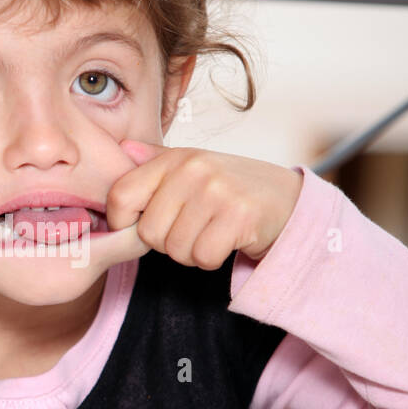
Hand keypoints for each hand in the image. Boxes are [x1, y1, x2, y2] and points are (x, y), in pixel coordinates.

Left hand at [106, 141, 302, 268]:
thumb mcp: (193, 166)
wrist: (287, 200)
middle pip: (149, 232)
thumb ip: (155, 160)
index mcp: (175, 158)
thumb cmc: (231, 187)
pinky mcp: (239, 217)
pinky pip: (203, 257)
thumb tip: (122, 148)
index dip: (123, 221)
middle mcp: (194, 170)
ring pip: (175, 249)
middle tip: (192, 230)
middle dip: (167, 242)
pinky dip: (211, 260)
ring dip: (191, 253)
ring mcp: (217, 191)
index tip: (141, 226)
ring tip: (211, 233)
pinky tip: (225, 242)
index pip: (120, 195)